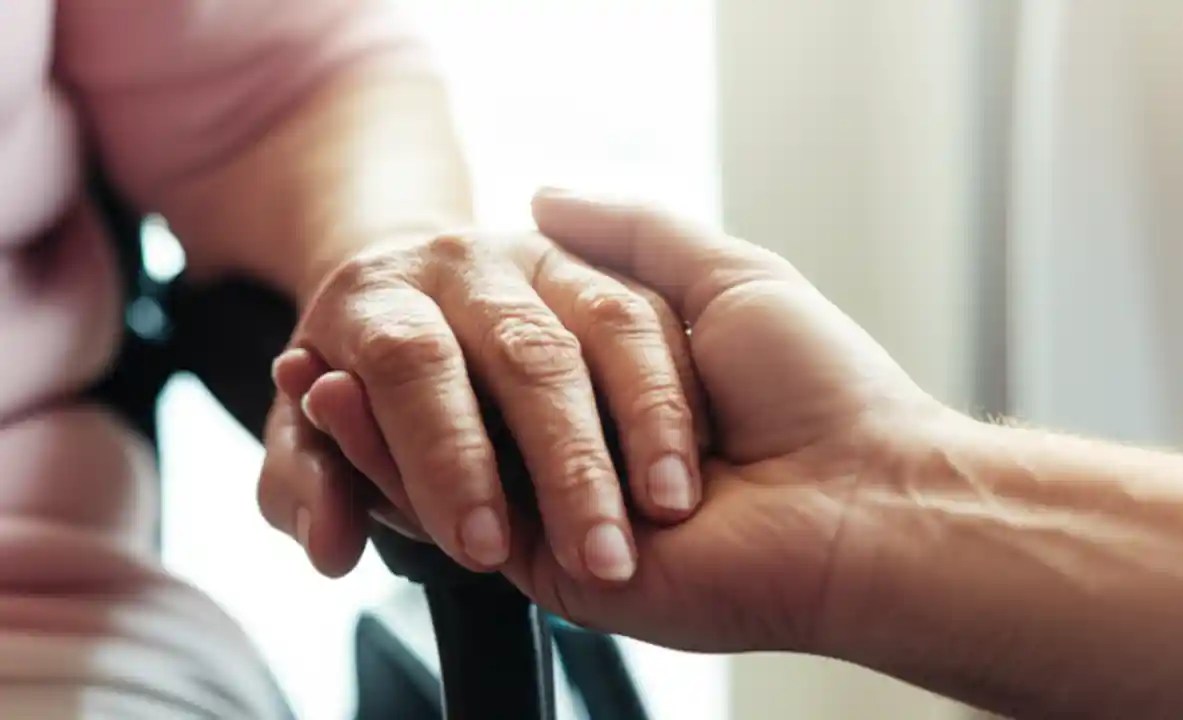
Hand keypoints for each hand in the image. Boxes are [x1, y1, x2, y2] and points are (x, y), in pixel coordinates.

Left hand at [256, 229, 707, 582]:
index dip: (447, 458)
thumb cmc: (365, 382)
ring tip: (663, 517)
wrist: (417, 285)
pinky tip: (686, 469)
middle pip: (525, 352)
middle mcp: (463, 262)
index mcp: (376, 295)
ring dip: (643, 425)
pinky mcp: (606, 265)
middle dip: (562, 461)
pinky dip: (676, 394)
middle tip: (593, 559)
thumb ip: (308, 488)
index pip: (411, 366)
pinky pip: (656, 318)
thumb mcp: (304, 436)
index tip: (482, 552)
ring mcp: (545, 255)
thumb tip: (331, 545)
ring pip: (607, 326)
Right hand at [286, 190, 949, 654]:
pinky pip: (455, 515)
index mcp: (613, 374)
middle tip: (326, 354)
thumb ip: (630, 232)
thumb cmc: (810, 384)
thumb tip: (543, 192)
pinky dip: (386, 461)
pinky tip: (338, 408)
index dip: (445, 316)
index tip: (397, 286)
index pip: (505, 340)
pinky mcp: (551, 560)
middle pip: (463, 399)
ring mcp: (562, 502)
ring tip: (312, 374)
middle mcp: (581, 438)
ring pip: (444, 454)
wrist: (860, 496)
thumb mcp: (720, 272)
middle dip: (398, 375)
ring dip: (371, 417)